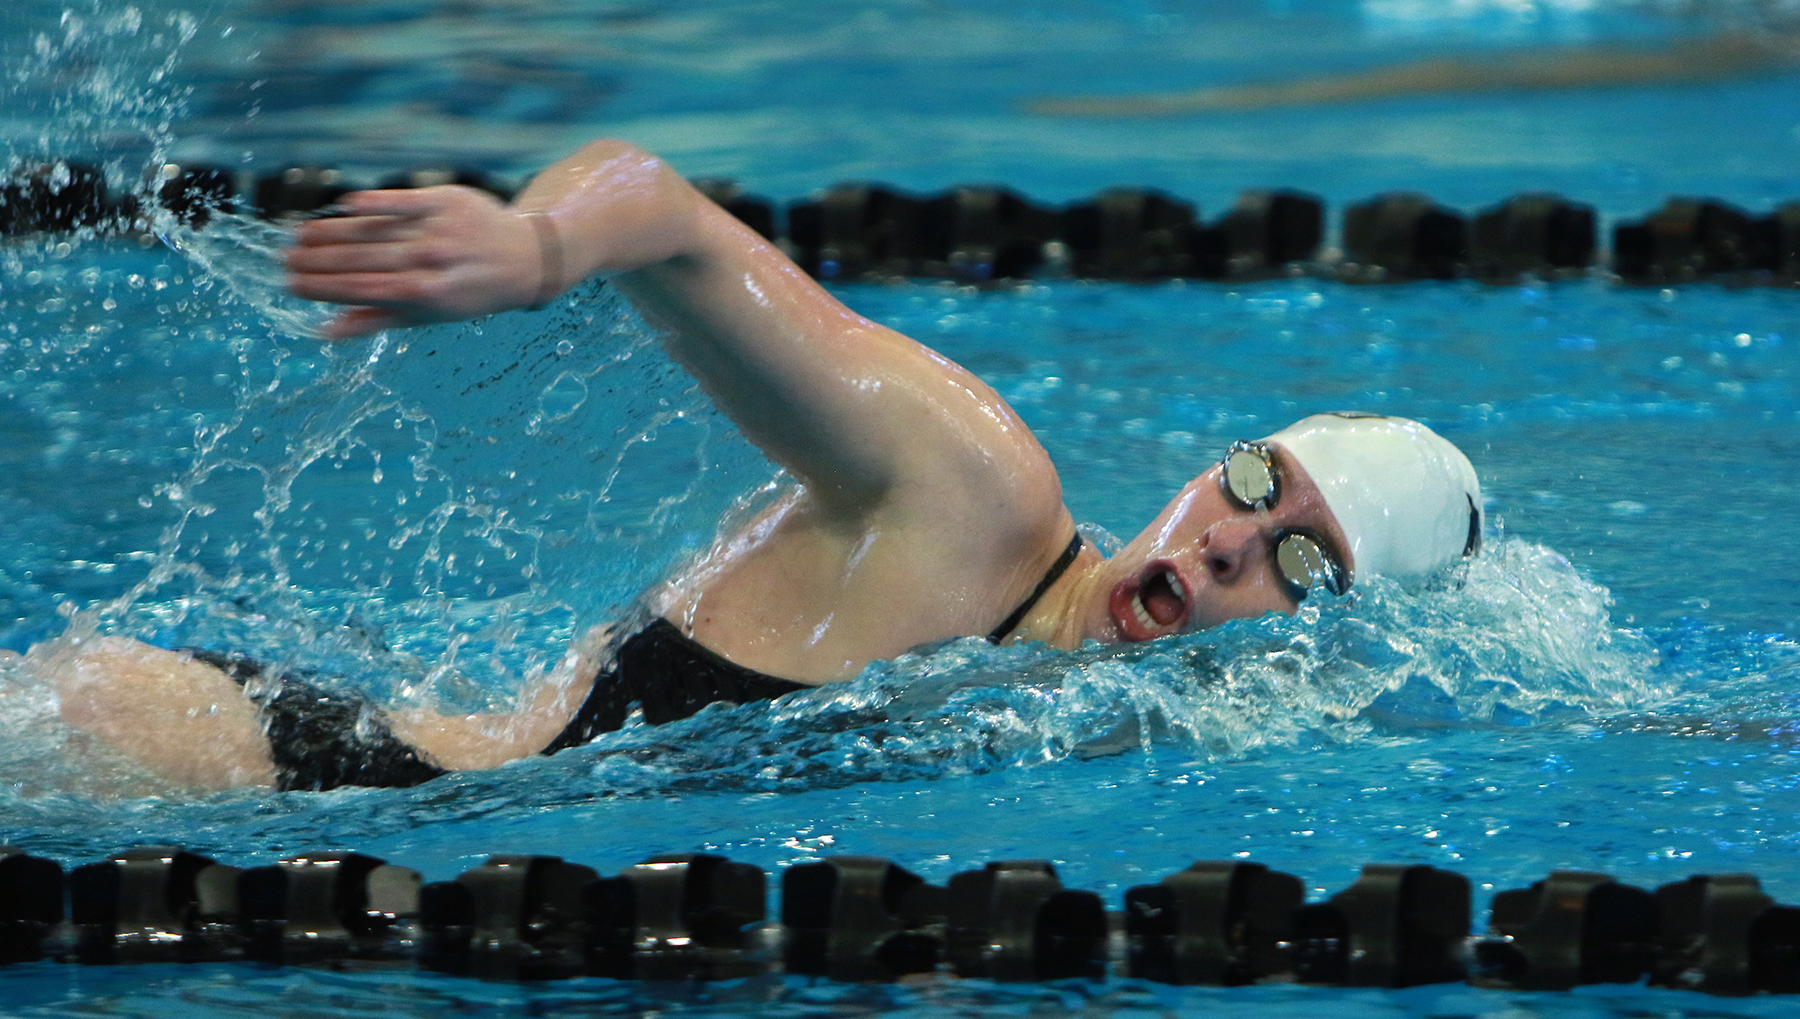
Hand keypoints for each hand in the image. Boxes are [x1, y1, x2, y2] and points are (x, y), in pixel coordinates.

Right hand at [286, 186, 548, 338]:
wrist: (524, 258)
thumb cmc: (469, 292)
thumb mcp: (429, 314)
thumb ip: (377, 320)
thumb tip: (325, 331)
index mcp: (424, 294)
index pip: (360, 290)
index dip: (322, 287)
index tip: (289, 285)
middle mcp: (430, 261)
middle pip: (360, 260)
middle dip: (317, 260)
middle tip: (283, 259)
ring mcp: (437, 229)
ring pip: (373, 231)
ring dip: (331, 233)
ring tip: (299, 234)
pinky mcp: (445, 200)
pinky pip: (400, 200)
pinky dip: (370, 203)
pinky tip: (342, 206)